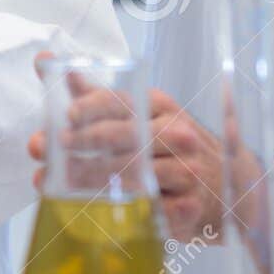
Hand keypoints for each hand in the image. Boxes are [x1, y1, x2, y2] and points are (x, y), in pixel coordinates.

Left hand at [24, 53, 253, 244]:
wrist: (226, 184)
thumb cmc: (165, 144)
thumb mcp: (136, 113)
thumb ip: (91, 94)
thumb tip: (46, 60)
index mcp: (158, 106)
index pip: (122, 101)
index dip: (93, 107)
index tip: (67, 117)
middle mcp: (176, 134)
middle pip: (125, 137)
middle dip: (82, 145)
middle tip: (47, 152)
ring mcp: (187, 170)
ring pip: (134, 175)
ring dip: (90, 181)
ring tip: (57, 185)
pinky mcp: (189, 206)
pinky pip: (151, 209)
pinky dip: (120, 211)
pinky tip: (95, 214)